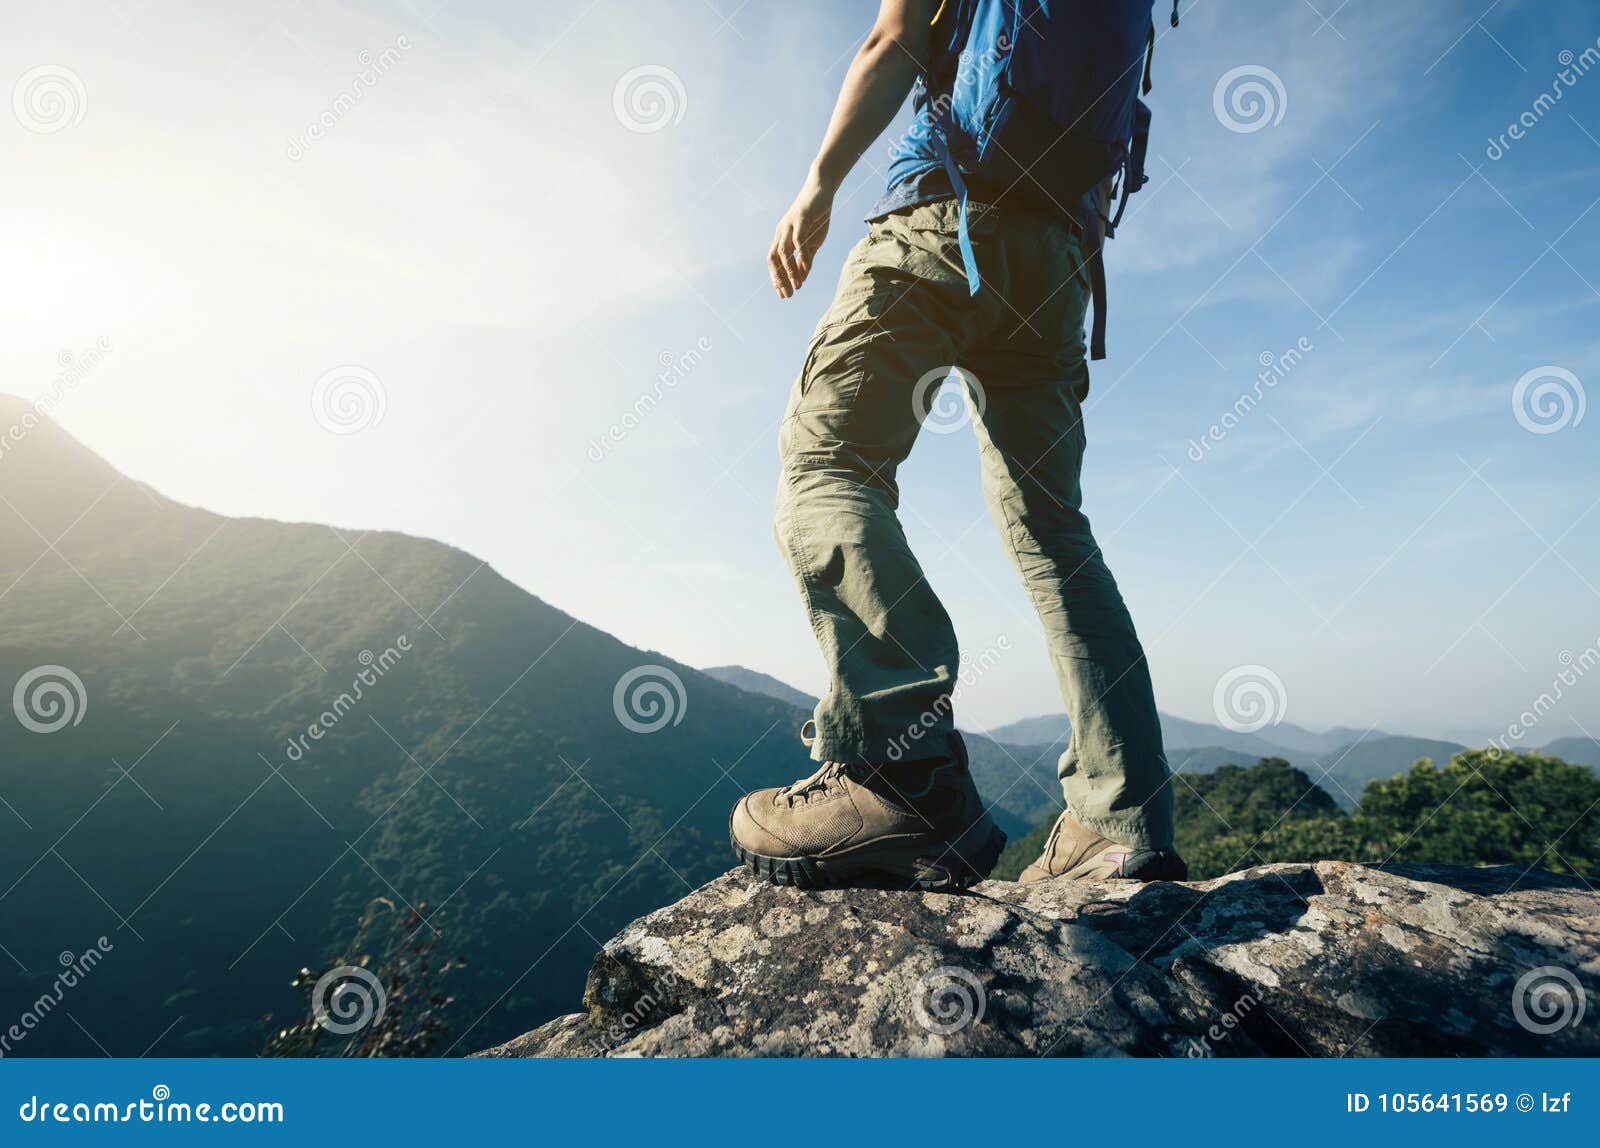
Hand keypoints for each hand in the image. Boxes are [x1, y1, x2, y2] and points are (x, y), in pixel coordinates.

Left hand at [768, 176, 833, 298]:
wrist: (822, 189)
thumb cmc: (817, 216)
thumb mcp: (812, 241)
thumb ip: (806, 259)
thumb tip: (801, 278)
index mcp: (782, 237)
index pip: (774, 262)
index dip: (776, 279)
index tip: (783, 295)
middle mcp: (781, 232)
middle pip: (774, 259)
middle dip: (779, 278)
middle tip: (788, 295)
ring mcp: (789, 225)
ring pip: (784, 252)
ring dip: (789, 270)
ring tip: (797, 285)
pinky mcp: (800, 218)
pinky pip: (798, 240)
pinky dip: (801, 255)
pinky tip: (807, 267)